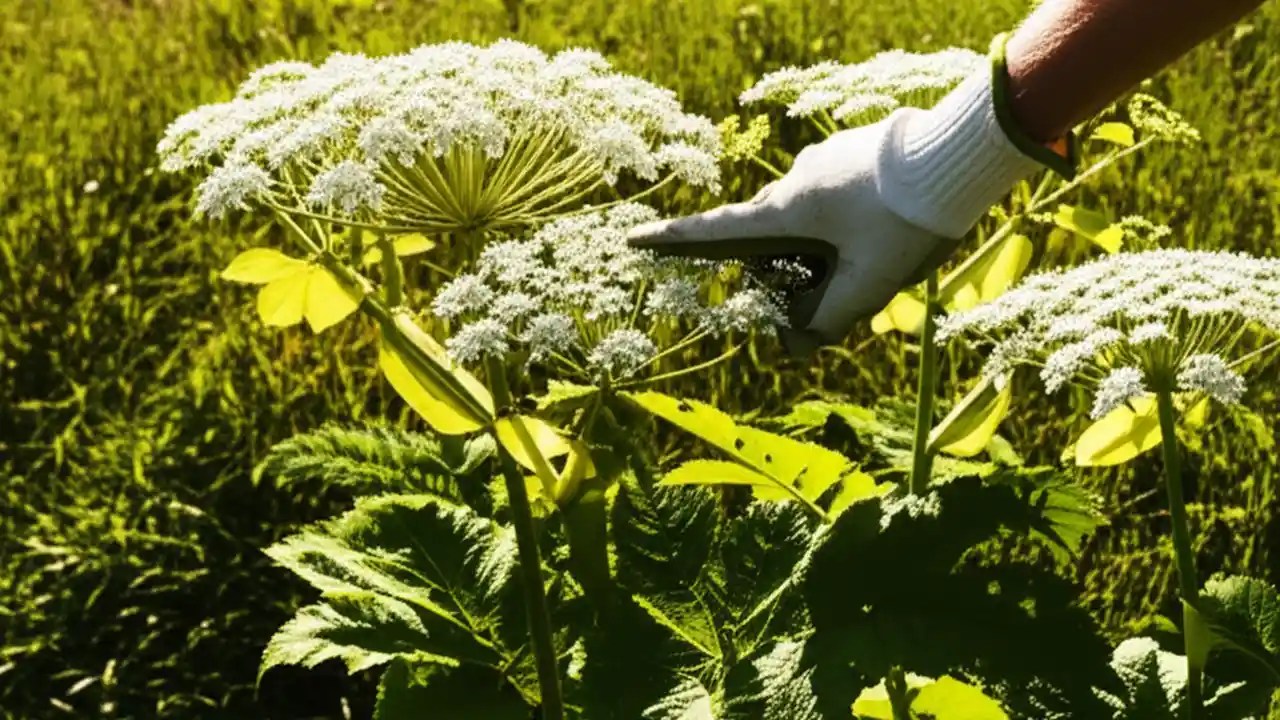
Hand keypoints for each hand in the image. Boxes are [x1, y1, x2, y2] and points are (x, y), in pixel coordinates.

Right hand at [627, 63, 1046, 353]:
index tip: (633, 238)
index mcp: (788, 212)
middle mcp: (796, 180)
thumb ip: (832, 318)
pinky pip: (834, 192)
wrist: (960, 156)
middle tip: (829, 295)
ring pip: (807, 214)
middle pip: (770, 233)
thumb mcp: (871, 282)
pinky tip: (889, 228)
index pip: (717, 231)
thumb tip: (801, 347)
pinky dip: (847, 219)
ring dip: (825, 244)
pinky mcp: (852, 149)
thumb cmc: (906, 222)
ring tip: (877, 260)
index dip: (673, 240)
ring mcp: (824, 160)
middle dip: (787, 267)